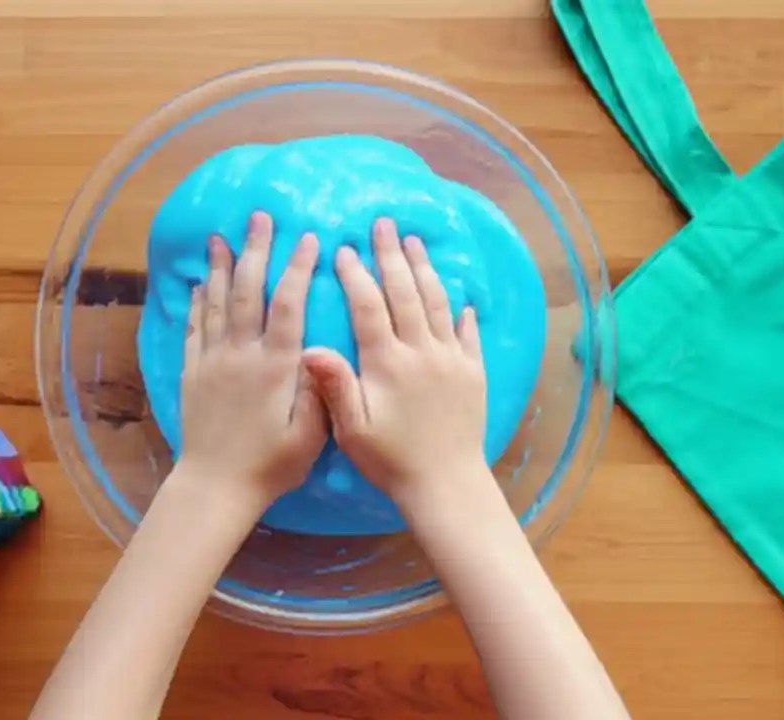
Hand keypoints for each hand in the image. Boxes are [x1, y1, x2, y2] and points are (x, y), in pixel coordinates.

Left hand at [176, 212, 326, 505]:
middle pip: (248, 291)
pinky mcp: (193, 374)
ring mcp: (213, 362)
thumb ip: (318, 390)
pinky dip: (197, 302)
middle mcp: (241, 355)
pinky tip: (200, 283)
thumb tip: (323, 348)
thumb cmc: (271, 465)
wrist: (216, 487)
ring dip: (221, 266)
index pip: (289, 305)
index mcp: (276, 367)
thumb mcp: (309, 435)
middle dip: (255, 251)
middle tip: (260, 217)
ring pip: (216, 303)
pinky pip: (193, 328)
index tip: (308, 239)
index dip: (298, 268)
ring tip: (222, 236)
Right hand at [302, 217, 489, 508]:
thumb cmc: (391, 459)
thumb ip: (334, 385)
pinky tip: (460, 298)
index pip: (368, 307)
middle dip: (392, 255)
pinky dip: (463, 312)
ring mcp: (451, 359)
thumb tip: (310, 347)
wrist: (445, 483)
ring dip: (424, 269)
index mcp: (387, 363)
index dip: (355, 276)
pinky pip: (469, 333)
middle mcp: (421, 352)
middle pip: (405, 293)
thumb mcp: (351, 428)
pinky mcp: (473, 372)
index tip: (344, 249)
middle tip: (383, 224)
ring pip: (437, 303)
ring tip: (415, 241)